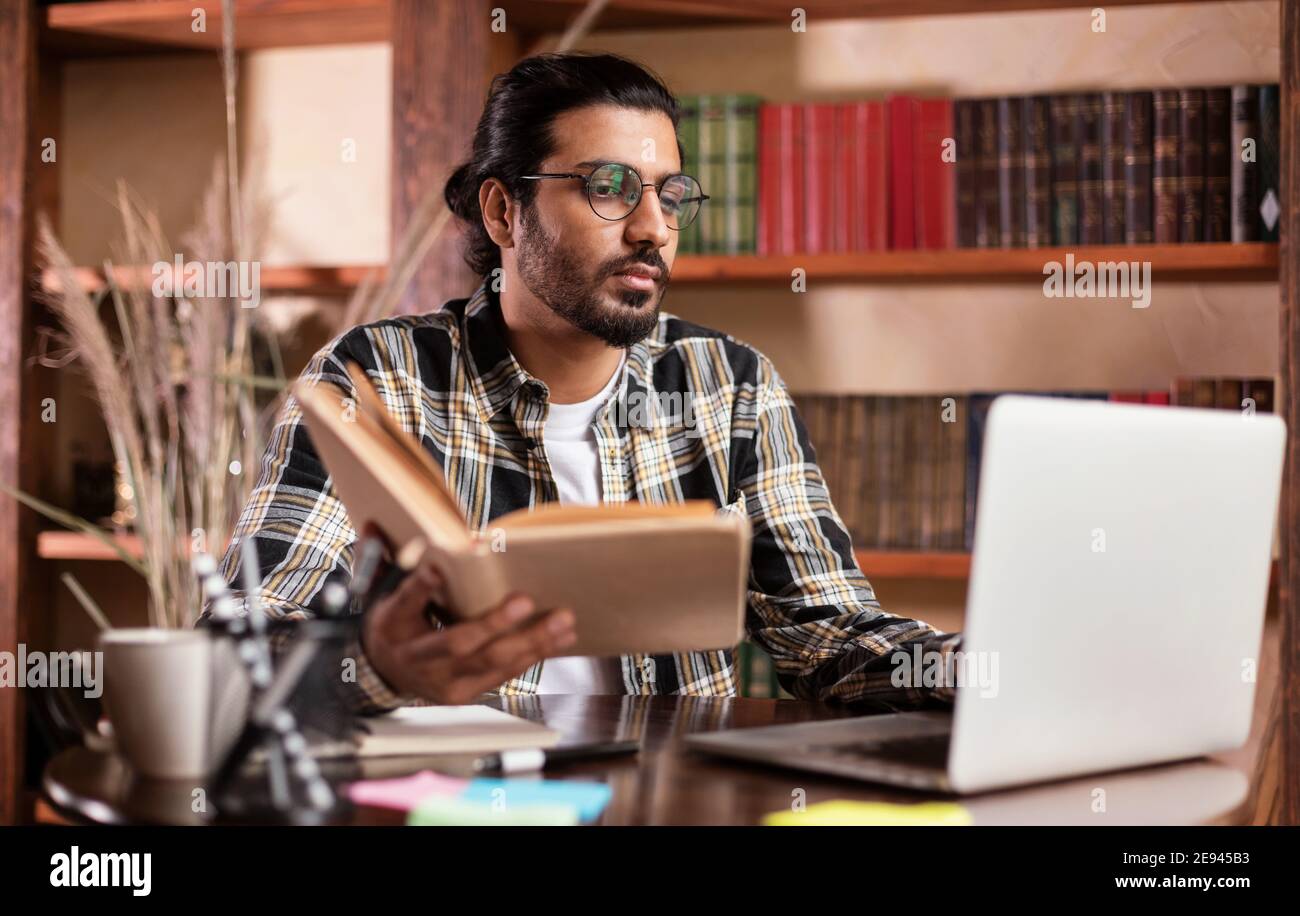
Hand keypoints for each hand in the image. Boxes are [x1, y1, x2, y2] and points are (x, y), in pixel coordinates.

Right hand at [359, 546, 576, 704]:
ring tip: (562, 622)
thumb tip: (375, 526)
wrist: (383, 674)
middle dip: (494, 624)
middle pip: (458, 643)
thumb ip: (383, 561)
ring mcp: (442, 681)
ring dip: (531, 642)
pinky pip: (503, 675)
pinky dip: (534, 656)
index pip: (406, 603)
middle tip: (525, 601)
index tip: (436, 570)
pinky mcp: (463, 693)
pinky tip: (558, 639)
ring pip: (490, 663)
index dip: (421, 588)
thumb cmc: (393, 626)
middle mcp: (417, 658)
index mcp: (394, 626)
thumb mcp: (381, 593)